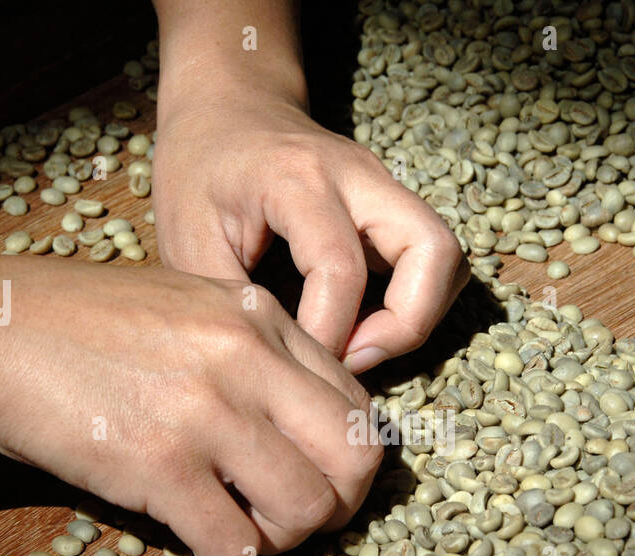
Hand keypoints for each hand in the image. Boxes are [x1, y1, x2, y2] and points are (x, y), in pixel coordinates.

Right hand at [0, 255, 382, 555]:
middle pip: (357, 460)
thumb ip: (255, 352)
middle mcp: (249, 359)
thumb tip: (301, 428)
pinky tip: (200, 537)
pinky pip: (236, 542)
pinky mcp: (158, 464)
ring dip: (286, 538)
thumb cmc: (81, 323)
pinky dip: (229, 555)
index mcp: (263, 318)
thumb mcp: (189, 304)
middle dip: (340, 506)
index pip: (359, 406)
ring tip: (247, 531)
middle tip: (298, 520)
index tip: (318, 481)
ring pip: (308, 508)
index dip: (349, 461)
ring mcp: (207, 411)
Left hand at [152, 92, 468, 373]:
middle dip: (405, 325)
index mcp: (297, 180)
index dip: (328, 335)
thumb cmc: (199, 172)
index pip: (341, 270)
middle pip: (433, 250)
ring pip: (446, 256)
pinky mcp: (392, 204)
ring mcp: (384, 186)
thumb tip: (278, 368)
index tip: (299, 365)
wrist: (226, 107)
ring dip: (417, 314)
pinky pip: (431, 259)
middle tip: (353, 359)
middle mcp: (357, 176)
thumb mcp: (187, 240)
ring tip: (360, 346)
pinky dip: (413, 301)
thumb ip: (234, 303)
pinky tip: (362, 324)